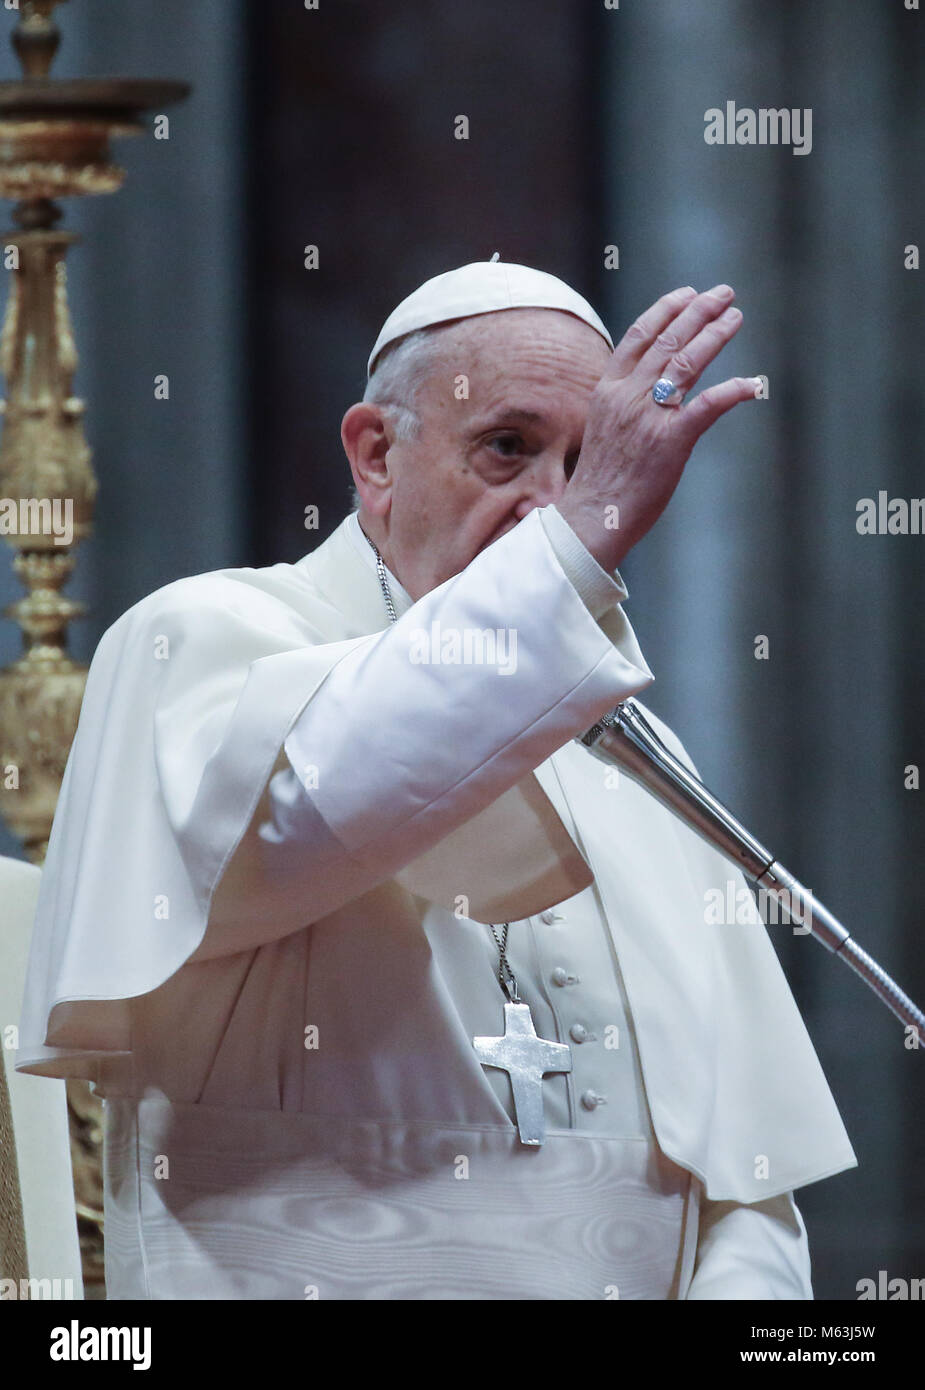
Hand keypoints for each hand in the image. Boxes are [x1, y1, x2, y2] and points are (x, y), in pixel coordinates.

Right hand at [558, 284, 758, 569]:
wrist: (591, 516)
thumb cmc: (600, 479)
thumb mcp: (603, 427)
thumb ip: (623, 402)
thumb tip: (646, 385)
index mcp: (608, 390)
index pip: (639, 336)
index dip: (665, 310)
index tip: (687, 294)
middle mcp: (628, 396)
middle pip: (668, 340)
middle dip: (699, 312)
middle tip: (724, 294)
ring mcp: (649, 417)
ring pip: (686, 362)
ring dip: (715, 336)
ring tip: (735, 318)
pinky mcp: (671, 442)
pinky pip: (707, 406)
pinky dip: (732, 391)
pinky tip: (751, 384)